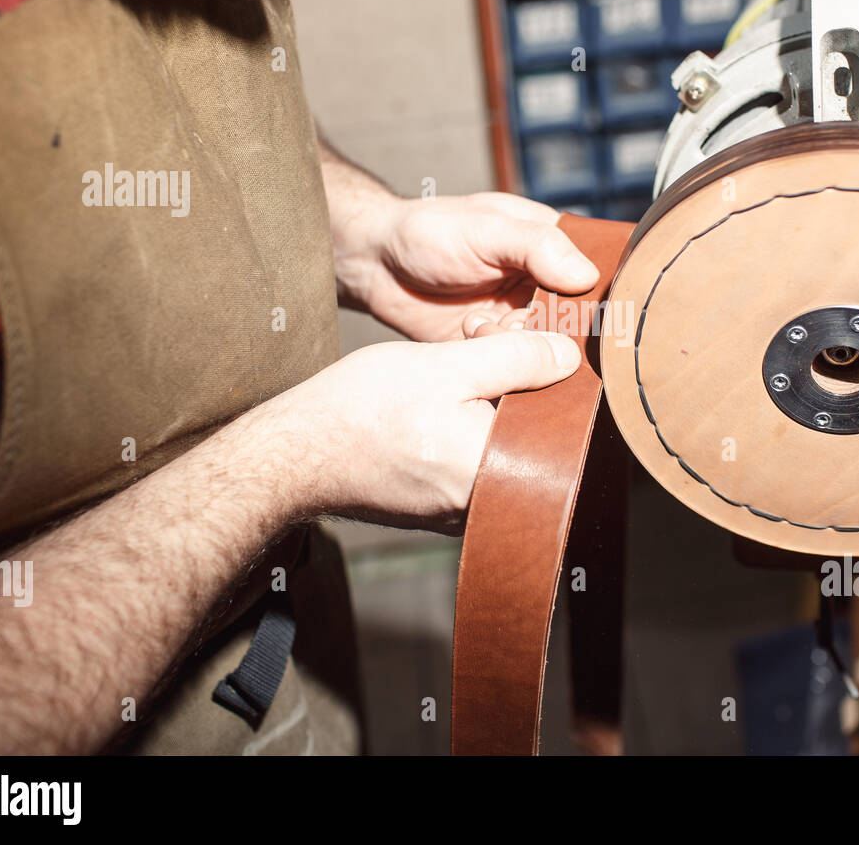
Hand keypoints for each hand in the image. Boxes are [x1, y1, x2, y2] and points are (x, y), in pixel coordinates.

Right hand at [265, 328, 580, 527]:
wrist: (292, 455)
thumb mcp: (447, 366)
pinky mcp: (438, 508)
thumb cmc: (362, 410)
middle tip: (481, 354)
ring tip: (451, 376)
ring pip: (499, 449)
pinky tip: (436, 405)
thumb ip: (516, 359)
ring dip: (488, 408)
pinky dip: (465, 432)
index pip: (555, 425)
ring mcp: (460, 511)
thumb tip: (566, 358)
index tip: (521, 345)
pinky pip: (472, 465)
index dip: (543, 376)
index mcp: (497, 473)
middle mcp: (485, 504)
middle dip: (515, 390)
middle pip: (529, 438)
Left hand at [333, 193, 598, 341]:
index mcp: (555, 249)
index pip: (600, 277)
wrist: (376, 266)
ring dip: (521, 346)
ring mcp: (523, 323)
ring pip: (551, 351)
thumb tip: (586, 276)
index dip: (602, 298)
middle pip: (581, 323)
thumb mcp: (484, 228)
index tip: (585, 312)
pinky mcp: (498, 352)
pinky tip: (469, 336)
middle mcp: (547, 288)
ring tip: (479, 322)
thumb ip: (535, 246)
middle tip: (521, 321)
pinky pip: (518, 369)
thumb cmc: (428, 232)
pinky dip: (501, 363)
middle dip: (557, 331)